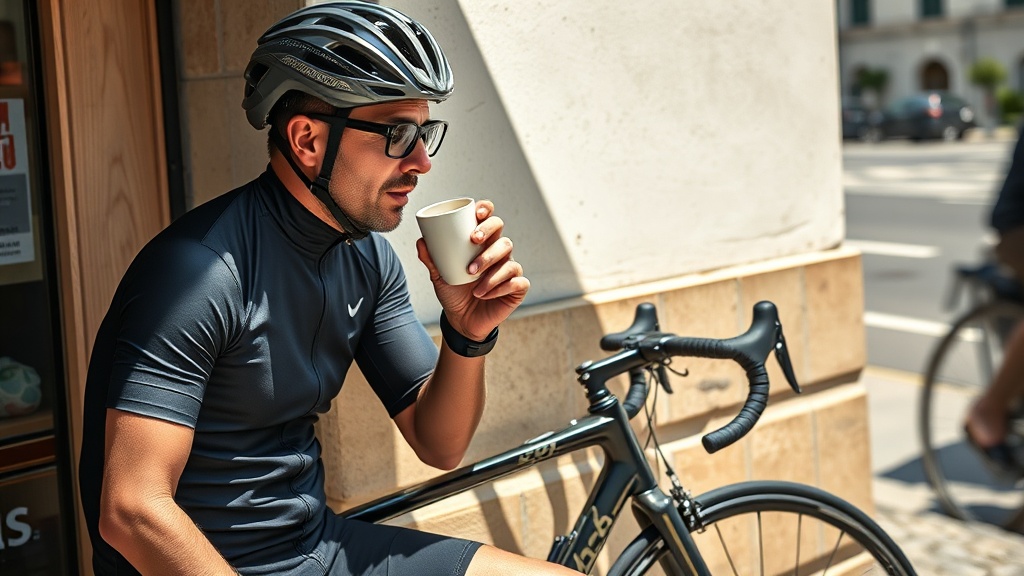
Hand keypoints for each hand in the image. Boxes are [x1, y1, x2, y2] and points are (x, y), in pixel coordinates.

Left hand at [416, 200, 529, 340]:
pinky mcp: (517, 288)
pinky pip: (516, 282)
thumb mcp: (439, 276)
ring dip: (490, 264)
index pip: (489, 219)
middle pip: (502, 233)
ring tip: (472, 276)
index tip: (478, 212)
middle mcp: (498, 253)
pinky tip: (484, 293)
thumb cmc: (454, 293)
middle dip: (489, 232)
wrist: (461, 320)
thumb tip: (421, 241)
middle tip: (474, 240)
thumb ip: (431, 259)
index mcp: (482, 244)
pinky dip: (499, 287)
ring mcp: (509, 270)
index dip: (488, 210)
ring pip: (509, 258)